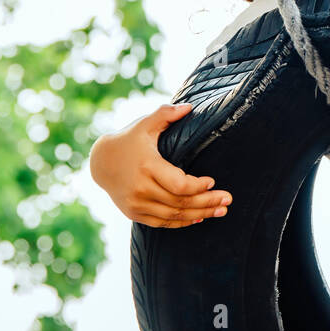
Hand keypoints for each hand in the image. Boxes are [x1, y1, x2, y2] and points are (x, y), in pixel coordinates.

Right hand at [89, 103, 232, 227]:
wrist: (101, 162)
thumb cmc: (129, 140)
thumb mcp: (145, 124)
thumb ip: (166, 114)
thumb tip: (189, 107)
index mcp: (147, 166)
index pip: (178, 184)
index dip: (197, 186)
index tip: (213, 181)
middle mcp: (141, 188)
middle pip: (180, 202)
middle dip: (207, 202)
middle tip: (227, 201)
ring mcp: (137, 204)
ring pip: (174, 215)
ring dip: (200, 214)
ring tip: (220, 211)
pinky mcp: (135, 214)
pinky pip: (162, 223)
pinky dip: (182, 222)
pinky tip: (199, 218)